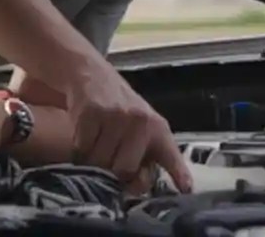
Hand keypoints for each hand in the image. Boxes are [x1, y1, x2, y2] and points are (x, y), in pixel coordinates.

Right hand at [67, 63, 192, 192]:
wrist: (92, 75)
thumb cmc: (120, 112)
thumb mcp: (141, 129)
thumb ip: (145, 157)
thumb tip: (136, 186)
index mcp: (158, 129)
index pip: (170, 155)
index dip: (178, 173)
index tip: (186, 188)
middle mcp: (142, 122)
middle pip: (124, 171)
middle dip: (112, 171)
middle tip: (109, 157)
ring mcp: (117, 116)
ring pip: (99, 163)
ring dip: (93, 160)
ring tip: (97, 142)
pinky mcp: (92, 112)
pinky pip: (81, 150)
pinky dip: (79, 149)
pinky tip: (85, 135)